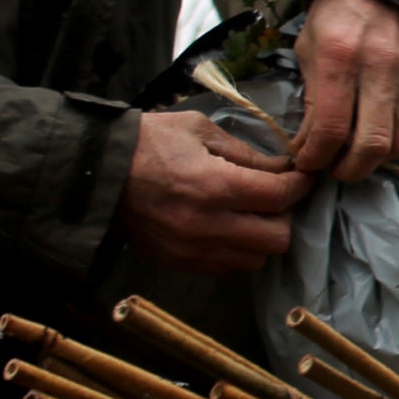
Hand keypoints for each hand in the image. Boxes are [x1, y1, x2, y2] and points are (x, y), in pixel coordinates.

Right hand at [120, 111, 315, 272]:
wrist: (95, 173)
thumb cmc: (148, 142)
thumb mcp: (199, 130)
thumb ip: (245, 153)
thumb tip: (280, 167)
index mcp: (215, 186)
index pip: (281, 197)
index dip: (300, 185)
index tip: (302, 176)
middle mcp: (208, 225)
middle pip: (277, 238)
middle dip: (284, 216)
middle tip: (273, 197)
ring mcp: (193, 249)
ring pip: (255, 259)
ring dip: (261, 238)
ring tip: (249, 215)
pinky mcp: (180, 263)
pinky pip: (227, 268)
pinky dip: (237, 251)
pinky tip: (227, 228)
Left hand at [291, 0, 398, 181]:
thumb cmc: (339, 15)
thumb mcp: (310, 47)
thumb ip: (310, 97)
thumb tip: (310, 144)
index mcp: (340, 56)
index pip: (330, 128)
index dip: (316, 156)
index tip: (308, 162)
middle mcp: (381, 68)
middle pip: (372, 145)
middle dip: (350, 169)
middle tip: (336, 169)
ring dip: (379, 159)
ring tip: (361, 154)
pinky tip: (387, 134)